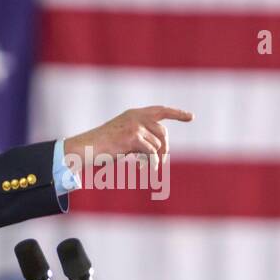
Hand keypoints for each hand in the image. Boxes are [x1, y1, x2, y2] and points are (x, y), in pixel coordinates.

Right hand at [64, 106, 193, 170]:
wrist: (88, 147)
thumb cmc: (104, 147)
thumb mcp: (125, 140)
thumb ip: (142, 139)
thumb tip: (161, 152)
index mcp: (134, 114)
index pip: (160, 110)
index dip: (177, 113)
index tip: (191, 116)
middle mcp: (136, 116)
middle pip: (163, 132)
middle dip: (165, 148)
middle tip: (162, 162)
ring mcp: (135, 125)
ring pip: (157, 144)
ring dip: (155, 158)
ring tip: (147, 166)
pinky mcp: (133, 136)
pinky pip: (151, 152)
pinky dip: (151, 162)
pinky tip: (145, 168)